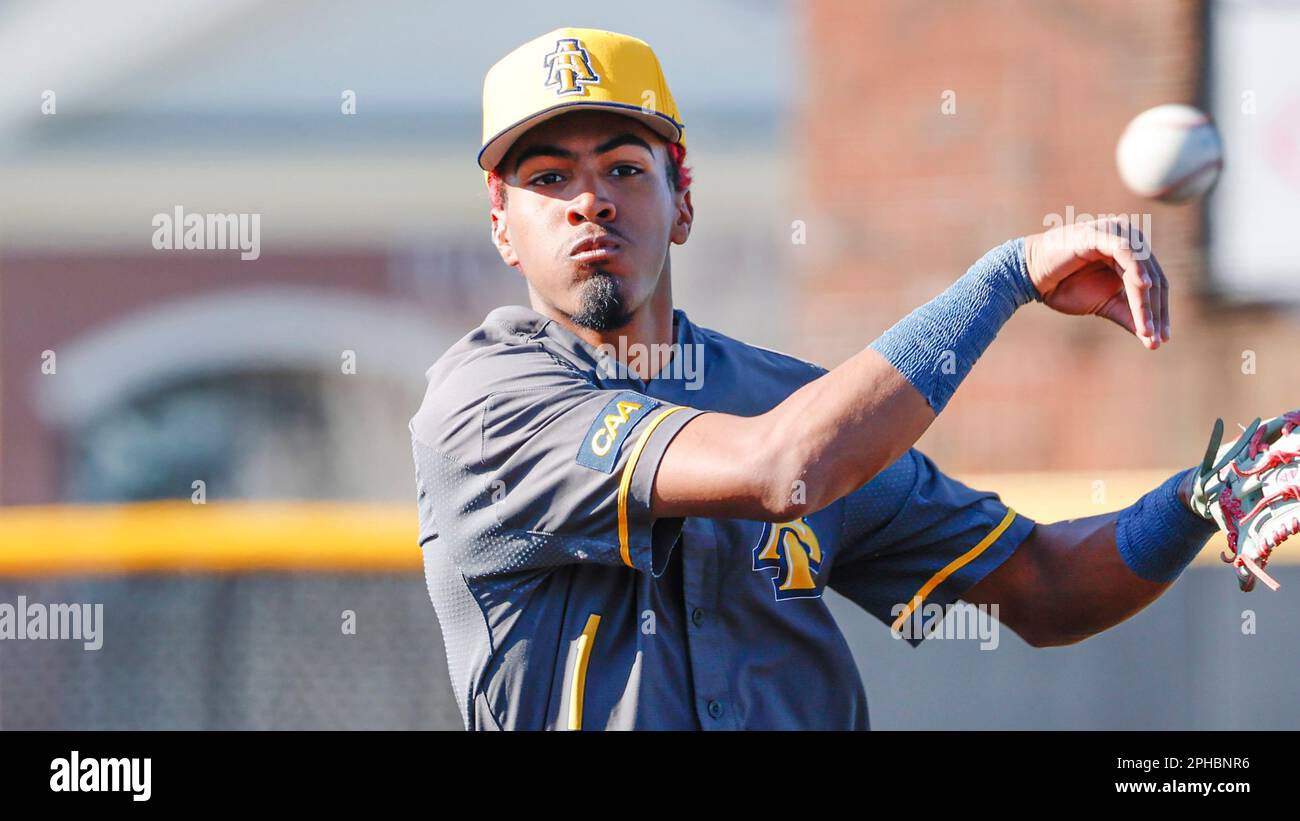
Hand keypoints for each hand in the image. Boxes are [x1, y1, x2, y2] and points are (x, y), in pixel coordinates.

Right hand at [1023, 217, 1167, 349]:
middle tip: (1156, 339)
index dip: (1160, 312)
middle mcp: (1129, 238)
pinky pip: (1125, 252)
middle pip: (1155, 277)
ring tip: (1147, 329)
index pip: (1156, 283)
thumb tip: (1151, 340)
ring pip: (1142, 269)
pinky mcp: (1101, 233)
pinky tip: (1144, 288)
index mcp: (1133, 252)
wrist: (1030, 276)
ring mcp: (1116, 232)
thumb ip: (1129, 315)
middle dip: (1156, 311)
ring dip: (1146, 302)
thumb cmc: (1064, 286)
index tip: (1161, 340)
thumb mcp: (1103, 304)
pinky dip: (1136, 270)